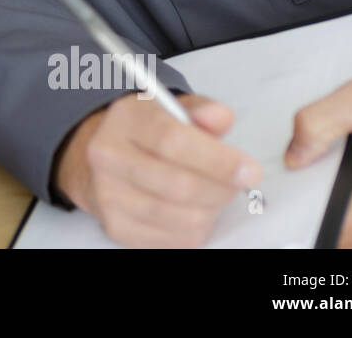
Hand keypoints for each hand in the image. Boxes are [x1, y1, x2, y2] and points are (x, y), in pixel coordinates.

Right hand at [55, 92, 261, 246]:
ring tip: (213, 194)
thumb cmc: (145, 134)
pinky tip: (193, 209)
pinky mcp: (115, 227)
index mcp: (124, 120)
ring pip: (182, 218)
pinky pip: (175, 240)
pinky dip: (196, 228)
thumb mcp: (171, 109)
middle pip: (179, 185)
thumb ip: (200, 110)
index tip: (248, 170)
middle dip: (221, 189)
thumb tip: (220, 118)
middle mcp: (108, 156)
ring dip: (211, 209)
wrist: (103, 162)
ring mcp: (108, 195)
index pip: (172, 141)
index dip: (218, 160)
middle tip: (237, 183)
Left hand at [285, 74, 351, 245]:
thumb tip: (294, 157)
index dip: (305, 211)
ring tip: (326, 185)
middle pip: (338, 235)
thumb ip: (318, 122)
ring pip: (348, 240)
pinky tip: (341, 195)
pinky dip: (346, 219)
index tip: (290, 194)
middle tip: (307, 182)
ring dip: (330, 216)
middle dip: (314, 211)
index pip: (335, 225)